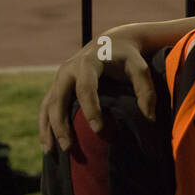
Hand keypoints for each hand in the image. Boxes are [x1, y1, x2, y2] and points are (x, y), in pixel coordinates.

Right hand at [39, 30, 154, 151]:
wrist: (111, 43)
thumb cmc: (127, 57)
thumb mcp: (139, 66)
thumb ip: (146, 89)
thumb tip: (149, 117)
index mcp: (88, 63)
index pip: (86, 88)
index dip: (91, 108)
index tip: (98, 129)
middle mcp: (68, 69)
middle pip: (59, 99)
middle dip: (61, 123)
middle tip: (69, 147)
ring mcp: (59, 78)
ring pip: (48, 105)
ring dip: (48, 128)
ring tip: (52, 151)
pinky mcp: (56, 87)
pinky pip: (46, 107)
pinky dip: (44, 125)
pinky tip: (48, 145)